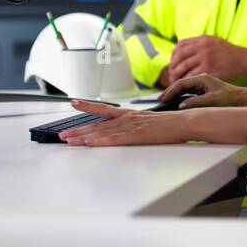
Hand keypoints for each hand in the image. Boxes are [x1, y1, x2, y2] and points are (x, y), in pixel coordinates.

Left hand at [60, 100, 190, 145]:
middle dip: (78, 129)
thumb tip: (132, 132)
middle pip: (96, 124)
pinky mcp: (134, 136)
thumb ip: (138, 127)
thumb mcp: (151, 123)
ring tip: (68, 140)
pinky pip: (111, 139)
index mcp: (130, 115)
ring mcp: (129, 127)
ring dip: (82, 137)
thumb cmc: (172, 124)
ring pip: (100, 132)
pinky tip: (87, 143)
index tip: (74, 103)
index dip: (88, 106)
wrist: (184, 122)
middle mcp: (126, 119)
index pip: (104, 109)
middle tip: (62, 134)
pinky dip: (97, 141)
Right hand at [158, 73, 246, 108]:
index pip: (181, 83)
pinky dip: (181, 97)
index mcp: (202, 78)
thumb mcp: (212, 101)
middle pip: (181, 84)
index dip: (170, 91)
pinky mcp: (204, 92)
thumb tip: (181, 105)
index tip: (162, 98)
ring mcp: (203, 85)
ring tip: (165, 101)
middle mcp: (201, 80)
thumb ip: (196, 102)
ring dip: (175, 94)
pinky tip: (176, 103)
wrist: (243, 101)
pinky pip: (189, 93)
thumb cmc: (230, 99)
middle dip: (170, 92)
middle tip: (160, 100)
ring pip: (184, 88)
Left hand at [169, 36, 246, 80]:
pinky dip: (186, 80)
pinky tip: (185, 83)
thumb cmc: (228, 52)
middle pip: (179, 55)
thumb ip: (199, 44)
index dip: (173, 55)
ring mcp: (205, 58)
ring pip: (183, 66)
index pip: (180, 45)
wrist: (243, 59)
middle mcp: (202, 47)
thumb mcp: (213, 41)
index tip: (173, 62)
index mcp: (202, 39)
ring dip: (176, 74)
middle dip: (172, 66)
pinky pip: (192, 75)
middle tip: (171, 73)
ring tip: (174, 80)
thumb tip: (182, 50)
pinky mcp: (209, 69)